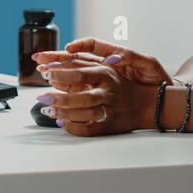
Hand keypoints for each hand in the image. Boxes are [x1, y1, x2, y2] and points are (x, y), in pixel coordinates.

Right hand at [34, 37, 170, 86]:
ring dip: (56, 71)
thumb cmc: (157, 79)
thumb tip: (112, 57)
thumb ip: (131, 57)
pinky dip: (66, 88)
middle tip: (40, 57)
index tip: (69, 48)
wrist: (164, 97)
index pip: (93, 45)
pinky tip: (53, 88)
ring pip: (74, 73)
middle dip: (57, 57)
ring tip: (40, 69)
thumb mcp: (148, 64)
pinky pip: (79, 89)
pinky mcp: (99, 93)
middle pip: (77, 58)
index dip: (80, 45)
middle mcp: (104, 67)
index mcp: (114, 56)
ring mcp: (100, 80)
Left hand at [37, 61, 156, 136]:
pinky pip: (90, 127)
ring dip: (63, 111)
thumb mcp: (107, 70)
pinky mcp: (112, 124)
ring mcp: (111, 107)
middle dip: (59, 96)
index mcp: (106, 73)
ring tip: (48, 109)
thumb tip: (56, 64)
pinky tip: (62, 122)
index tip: (44, 71)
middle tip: (42, 96)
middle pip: (81, 94)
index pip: (79, 70)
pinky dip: (74, 126)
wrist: (150, 104)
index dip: (60, 71)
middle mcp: (109, 90)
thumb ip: (84, 66)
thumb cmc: (122, 85)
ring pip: (84, 111)